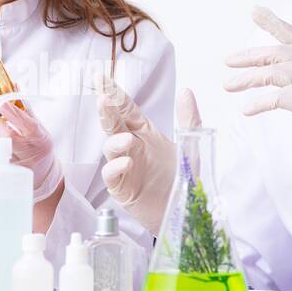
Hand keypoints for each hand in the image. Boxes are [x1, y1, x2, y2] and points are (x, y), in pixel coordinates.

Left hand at [0, 97, 63, 201]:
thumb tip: (12, 84)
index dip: (6, 108)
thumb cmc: (38, 145)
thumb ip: (23, 106)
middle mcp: (28, 151)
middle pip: (4, 133)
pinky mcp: (4, 171)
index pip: (22, 121)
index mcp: (38, 136)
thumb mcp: (38, 124)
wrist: (43, 173)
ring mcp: (16, 163)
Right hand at [96, 77, 200, 235]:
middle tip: (103, 99)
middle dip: (106, 112)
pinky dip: (116, 168)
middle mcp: (131, 147)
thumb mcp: (191, 146)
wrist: (184, 212)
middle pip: (113, 125)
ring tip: (127, 140)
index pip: (125, 109)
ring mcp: (124, 167)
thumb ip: (189, 119)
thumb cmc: (183, 178)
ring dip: (115, 142)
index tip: (100, 78)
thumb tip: (186, 91)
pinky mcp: (122, 189)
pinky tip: (126, 164)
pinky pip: (112, 175)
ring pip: (110, 148)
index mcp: (144, 133)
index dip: (114, 93)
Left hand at [223, 6, 291, 186]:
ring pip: (271, 73)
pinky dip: (258, 103)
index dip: (272, 22)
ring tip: (228, 85)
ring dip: (246, 80)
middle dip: (248, 56)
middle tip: (228, 60)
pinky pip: (275, 98)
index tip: (254, 11)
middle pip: (275, 52)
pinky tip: (246, 109)